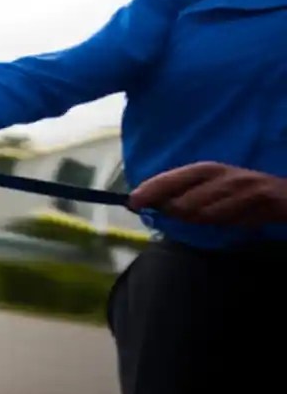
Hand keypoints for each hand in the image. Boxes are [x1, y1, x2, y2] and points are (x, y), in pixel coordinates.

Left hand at [128, 162, 286, 225]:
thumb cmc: (244, 193)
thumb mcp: (213, 188)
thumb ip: (184, 194)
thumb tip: (147, 203)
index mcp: (207, 169)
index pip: (171, 178)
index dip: (151, 190)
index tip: (132, 202)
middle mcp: (222, 174)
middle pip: (184, 204)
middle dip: (180, 216)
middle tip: (193, 215)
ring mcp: (242, 186)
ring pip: (207, 216)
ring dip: (208, 222)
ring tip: (224, 214)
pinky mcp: (262, 198)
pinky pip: (233, 221)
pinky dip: (233, 224)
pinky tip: (243, 218)